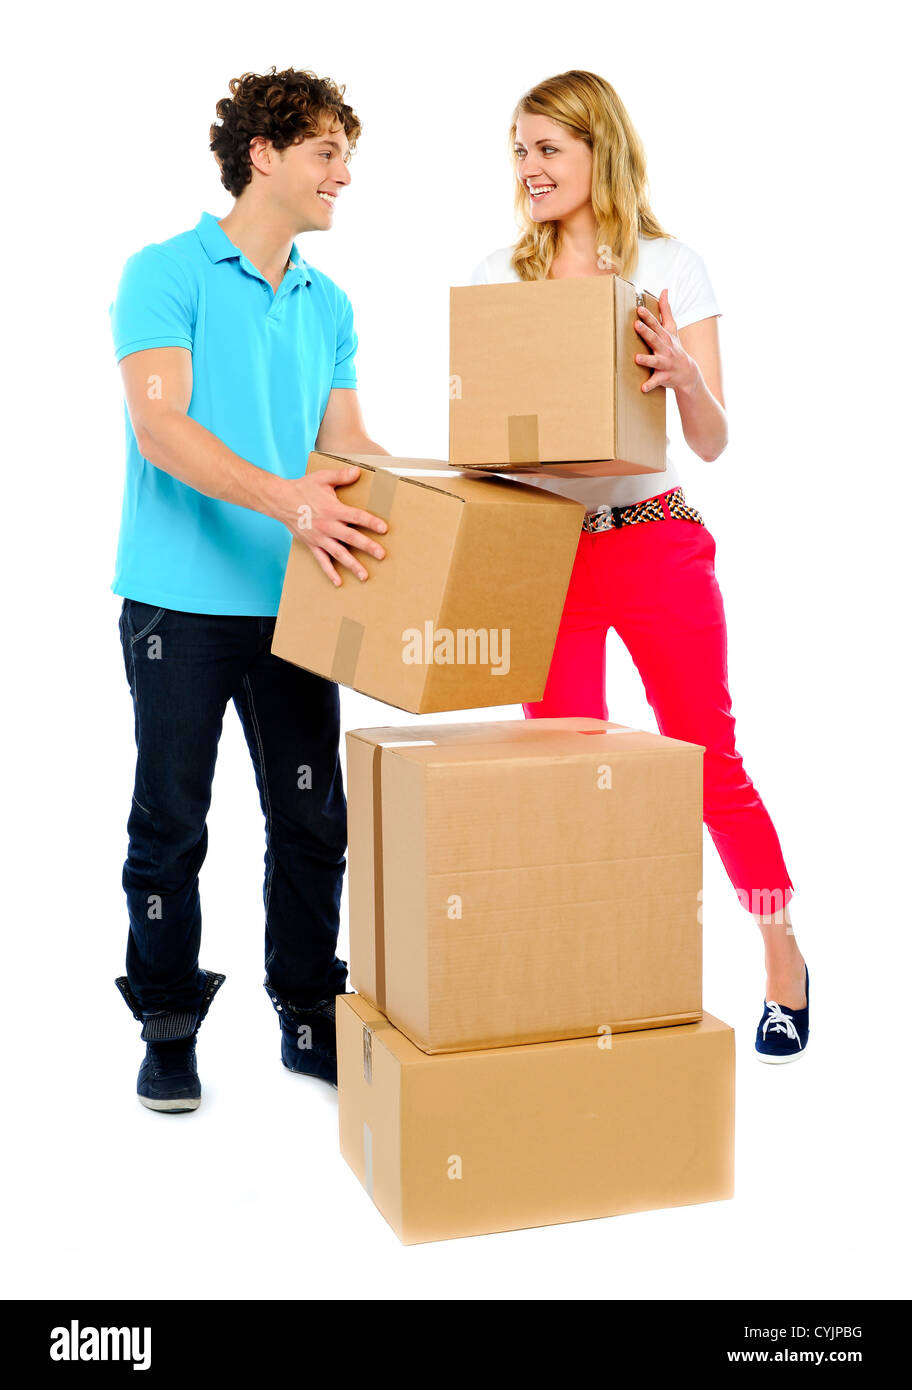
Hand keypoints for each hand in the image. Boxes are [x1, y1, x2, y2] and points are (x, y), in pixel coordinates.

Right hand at [276, 467, 387, 586]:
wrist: (280, 500)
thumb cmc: (303, 488)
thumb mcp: (322, 478)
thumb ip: (341, 475)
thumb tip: (358, 471)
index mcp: (333, 509)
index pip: (356, 516)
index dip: (371, 522)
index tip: (384, 529)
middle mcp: (328, 526)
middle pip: (351, 538)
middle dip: (367, 547)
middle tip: (382, 555)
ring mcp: (320, 538)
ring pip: (339, 554)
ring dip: (352, 565)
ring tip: (365, 576)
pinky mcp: (312, 545)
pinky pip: (322, 561)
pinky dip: (330, 572)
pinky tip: (339, 582)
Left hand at [634, 289, 699, 394]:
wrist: (688, 373)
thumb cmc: (675, 348)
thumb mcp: (672, 329)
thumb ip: (666, 310)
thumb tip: (664, 290)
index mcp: (665, 337)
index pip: (656, 325)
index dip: (648, 317)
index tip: (639, 309)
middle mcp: (665, 349)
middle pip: (655, 339)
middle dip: (646, 332)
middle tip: (636, 325)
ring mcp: (665, 363)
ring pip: (655, 361)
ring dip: (647, 360)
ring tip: (637, 358)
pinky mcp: (664, 377)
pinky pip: (656, 381)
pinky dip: (650, 385)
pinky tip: (642, 388)